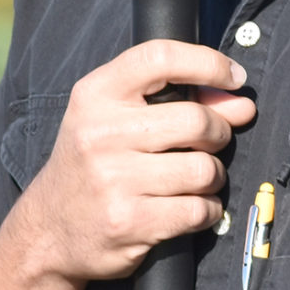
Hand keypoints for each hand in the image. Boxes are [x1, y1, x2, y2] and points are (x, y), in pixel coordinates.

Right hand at [14, 40, 257, 285]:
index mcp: (94, 96)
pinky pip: (198, 210)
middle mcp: (100, 134)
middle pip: (196, 120)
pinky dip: (207, 210)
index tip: (234, 77)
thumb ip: (176, 102)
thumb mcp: (114, 120)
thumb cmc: (91, 167)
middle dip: (219, 133)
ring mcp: (113, 180)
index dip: (207, 63)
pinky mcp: (129, 222)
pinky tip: (192, 209)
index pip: (159, 58)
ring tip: (196, 181)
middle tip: (211, 143)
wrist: (48, 231)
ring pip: (204, 169)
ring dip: (213, 177)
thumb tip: (241, 104)